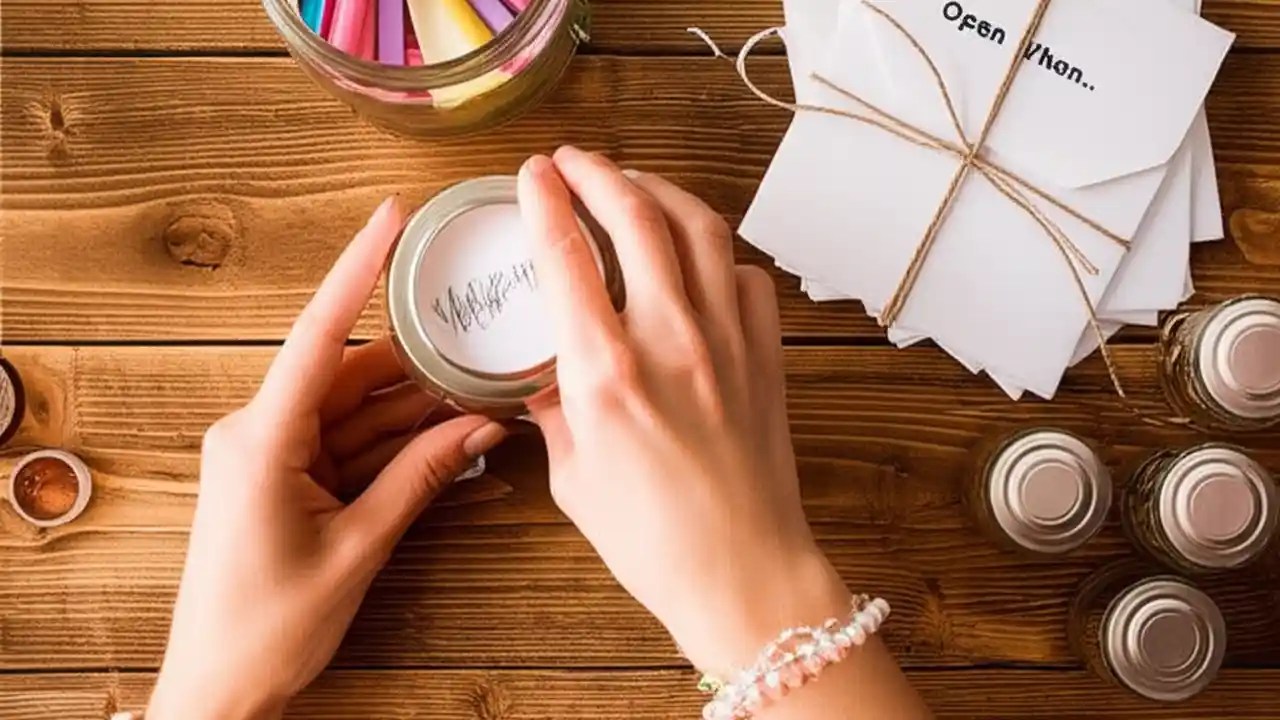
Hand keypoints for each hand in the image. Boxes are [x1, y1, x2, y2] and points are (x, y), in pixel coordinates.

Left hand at [148, 198, 507, 719]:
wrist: (222, 685)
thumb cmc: (269, 625)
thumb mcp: (359, 548)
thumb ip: (420, 477)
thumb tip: (480, 425)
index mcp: (261, 438)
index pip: (320, 334)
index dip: (357, 269)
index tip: (389, 219)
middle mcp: (258, 432)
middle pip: (350, 373)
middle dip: (418, 364)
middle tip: (481, 343)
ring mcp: (270, 454)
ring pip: (353, 409)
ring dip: (412, 408)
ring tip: (477, 397)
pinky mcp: (283, 476)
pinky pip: (345, 441)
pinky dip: (392, 442)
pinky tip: (444, 435)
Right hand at [517, 149, 850, 675]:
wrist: (744, 572)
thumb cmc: (653, 541)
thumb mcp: (574, 477)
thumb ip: (555, 411)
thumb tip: (545, 377)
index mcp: (606, 372)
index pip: (567, 256)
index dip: (546, 200)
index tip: (534, 173)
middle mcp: (670, 339)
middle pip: (636, 216)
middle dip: (599, 172)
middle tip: (575, 160)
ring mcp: (727, 340)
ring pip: (698, 227)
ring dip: (660, 191)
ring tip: (633, 183)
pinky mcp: (765, 354)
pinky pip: (744, 274)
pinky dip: (716, 251)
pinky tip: (697, 256)